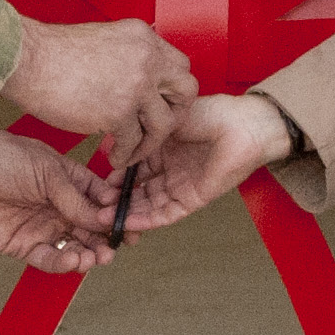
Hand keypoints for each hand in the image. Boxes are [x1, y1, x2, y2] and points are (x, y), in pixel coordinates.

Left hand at [0, 127, 123, 273]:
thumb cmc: (2, 158)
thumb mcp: (46, 170)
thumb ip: (74, 197)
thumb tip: (103, 218)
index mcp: (71, 182)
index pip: (103, 201)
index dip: (118, 214)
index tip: (131, 224)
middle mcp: (61, 207)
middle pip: (93, 229)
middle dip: (107, 239)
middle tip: (116, 246)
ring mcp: (43, 227)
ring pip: (75, 247)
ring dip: (90, 254)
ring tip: (97, 257)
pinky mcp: (23, 246)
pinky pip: (49, 260)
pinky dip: (63, 264)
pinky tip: (73, 260)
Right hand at [5, 17, 195, 166]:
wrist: (26, 59)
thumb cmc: (52, 54)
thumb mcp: (104, 42)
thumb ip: (128, 58)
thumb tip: (137, 82)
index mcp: (143, 38)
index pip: (178, 65)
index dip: (172, 89)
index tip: (158, 104)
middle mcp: (147, 58)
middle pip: (186, 90)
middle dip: (174, 114)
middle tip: (156, 129)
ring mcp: (136, 85)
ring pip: (164, 122)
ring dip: (150, 142)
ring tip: (132, 151)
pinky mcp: (119, 111)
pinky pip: (134, 141)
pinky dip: (126, 154)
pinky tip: (114, 156)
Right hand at [112, 92, 294, 233]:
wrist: (241, 125)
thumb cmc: (210, 114)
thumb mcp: (165, 122)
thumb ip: (141, 139)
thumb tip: (113, 151)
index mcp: (163, 149)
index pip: (134, 169)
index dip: (115, 178)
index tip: (96, 184)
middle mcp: (170, 169)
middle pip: (138, 190)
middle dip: (116, 200)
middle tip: (94, 205)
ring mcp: (181, 186)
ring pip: (148, 205)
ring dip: (126, 212)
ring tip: (102, 217)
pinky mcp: (193, 200)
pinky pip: (166, 214)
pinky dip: (146, 219)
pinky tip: (126, 220)